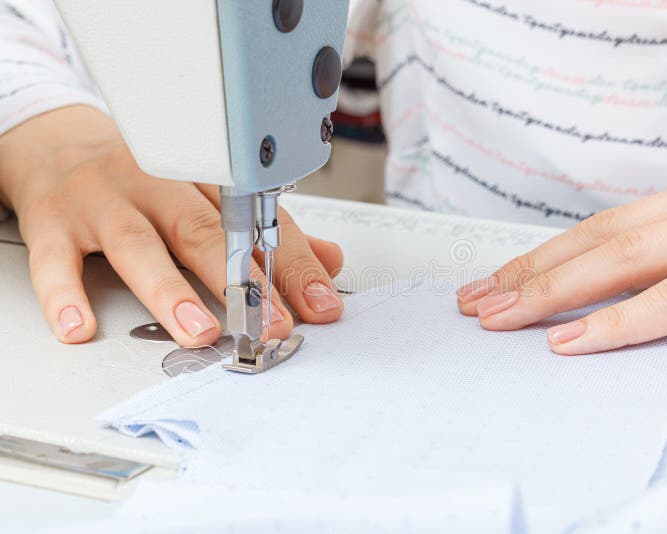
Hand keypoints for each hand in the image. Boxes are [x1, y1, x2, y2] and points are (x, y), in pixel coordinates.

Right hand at [0, 106, 343, 345]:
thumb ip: (268, 233)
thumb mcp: (210, 195)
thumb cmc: (144, 179)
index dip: (293, 264)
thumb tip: (329, 260)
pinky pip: (57, 257)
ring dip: (171, 290)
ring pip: (139, 242)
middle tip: (273, 324)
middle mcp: (156, 185)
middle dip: (244, 281)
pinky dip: (65, 292)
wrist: (59, 142)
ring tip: (200, 330)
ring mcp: (104, 200)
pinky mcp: (53, 219)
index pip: (258, 222)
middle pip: (205, 231)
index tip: (320, 304)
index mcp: (202, 181)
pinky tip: (81, 326)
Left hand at [456, 157, 666, 354]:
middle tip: (477, 301)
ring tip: (502, 317)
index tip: (499, 279)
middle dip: (532, 272)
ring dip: (553, 291)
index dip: (547, 253)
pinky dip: (620, 322)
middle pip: (601, 238)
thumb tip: (615, 290)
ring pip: (625, 259)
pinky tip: (572, 341)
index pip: (608, 225)